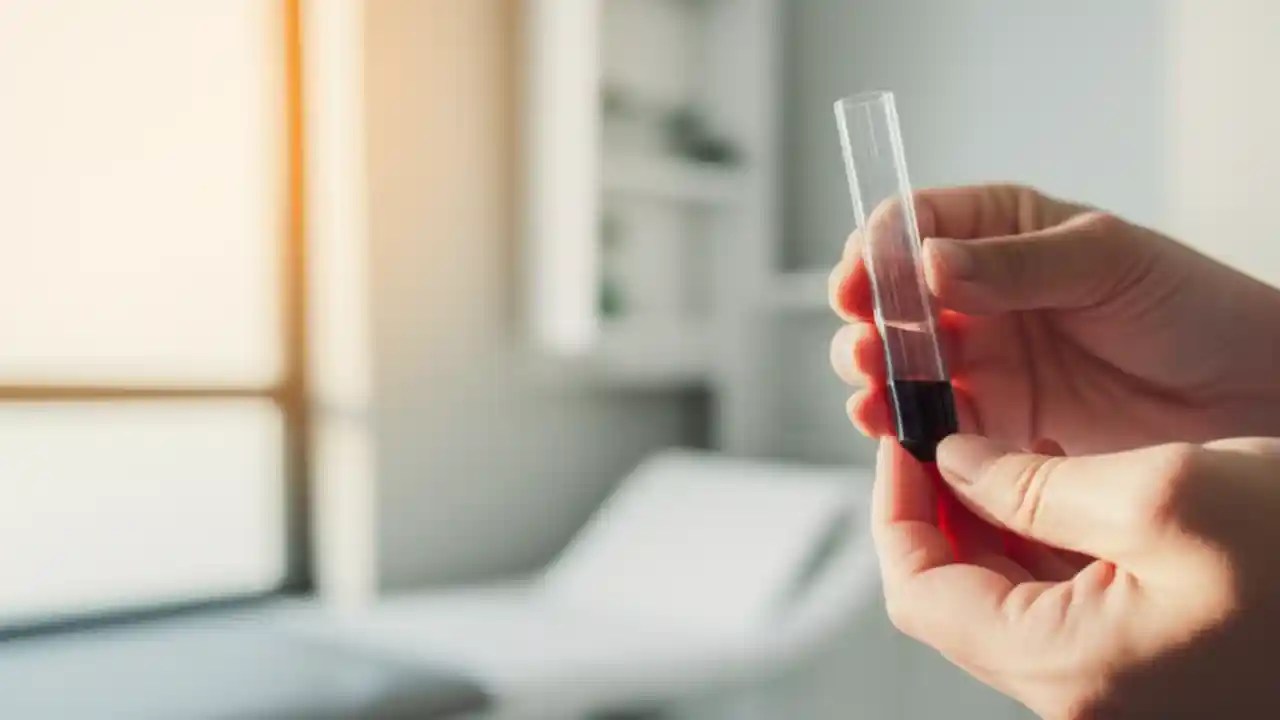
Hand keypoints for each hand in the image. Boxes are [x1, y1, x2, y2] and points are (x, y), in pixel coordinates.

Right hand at [829, 184, 1279, 452]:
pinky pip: (928, 420)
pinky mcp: (992, 421)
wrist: (1245, 396)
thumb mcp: (1106, 262)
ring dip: (873, 371)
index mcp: (1003, 231)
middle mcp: (980, 294)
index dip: (876, 250)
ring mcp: (983, 359)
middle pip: (892, 298)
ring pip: (900, 361)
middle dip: (865, 318)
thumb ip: (1017, 263)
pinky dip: (898, 423)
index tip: (859, 280)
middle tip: (866, 341)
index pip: (915, 225)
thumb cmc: (1190, 308)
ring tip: (871, 383)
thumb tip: (930, 262)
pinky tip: (888, 425)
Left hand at [874, 435, 1279, 717]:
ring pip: (1004, 593)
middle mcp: (1079, 692)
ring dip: (986, 518)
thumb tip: (952, 463)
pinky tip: (1058, 479)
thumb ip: (1035, 482)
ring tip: (993, 441)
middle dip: (937, 508)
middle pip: (955, 595)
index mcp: (1066, 664)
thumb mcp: (1166, 491)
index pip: (920, 591)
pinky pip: (1061, 599)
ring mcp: (1114, 683)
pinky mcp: (1148, 662)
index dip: (895, 508)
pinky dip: (1042, 538)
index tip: (901, 436)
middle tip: (943, 427)